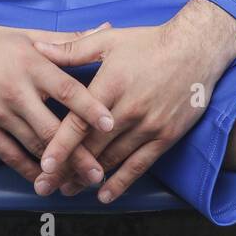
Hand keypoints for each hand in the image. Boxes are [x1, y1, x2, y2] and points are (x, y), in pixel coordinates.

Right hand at [0, 0, 115, 186]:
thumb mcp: (33, 35)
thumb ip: (70, 39)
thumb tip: (105, 26)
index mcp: (34, 65)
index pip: (67, 90)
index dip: (90, 108)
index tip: (110, 124)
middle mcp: (17, 90)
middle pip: (52, 128)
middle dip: (77, 153)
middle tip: (98, 173)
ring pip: (32, 146)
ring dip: (55, 166)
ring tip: (76, 183)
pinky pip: (8, 154)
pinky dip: (26, 169)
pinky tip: (42, 179)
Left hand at [32, 0, 235, 202]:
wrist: (196, 49)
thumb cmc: (149, 42)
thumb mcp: (109, 40)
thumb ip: (71, 49)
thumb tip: (39, 50)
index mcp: (111, 85)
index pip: (80, 122)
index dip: (60, 146)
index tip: (44, 165)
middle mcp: (129, 109)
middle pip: (92, 147)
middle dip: (68, 169)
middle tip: (45, 185)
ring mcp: (149, 126)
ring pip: (113, 159)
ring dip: (88, 178)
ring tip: (67, 190)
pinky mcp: (166, 136)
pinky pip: (140, 165)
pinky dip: (121, 182)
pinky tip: (104, 195)